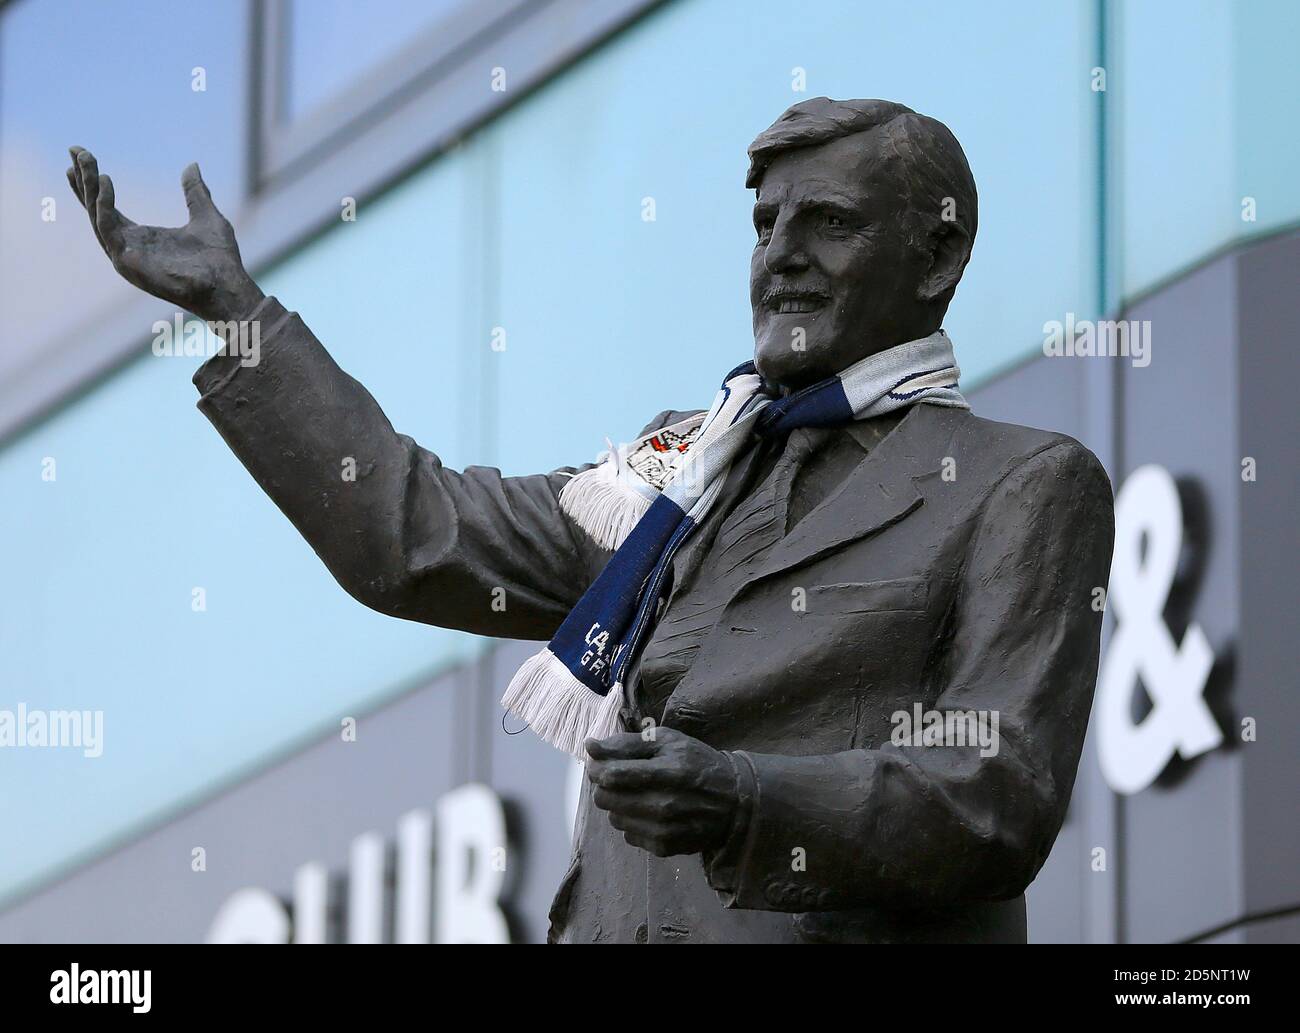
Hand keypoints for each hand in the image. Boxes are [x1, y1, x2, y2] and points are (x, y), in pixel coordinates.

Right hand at [66, 147, 262, 321]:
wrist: (228, 285)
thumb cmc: (220, 258)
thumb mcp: (205, 215)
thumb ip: (194, 191)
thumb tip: (192, 165)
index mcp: (143, 237)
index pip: (107, 208)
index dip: (93, 184)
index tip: (82, 157)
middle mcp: (130, 246)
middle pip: (96, 209)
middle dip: (84, 180)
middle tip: (75, 149)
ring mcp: (126, 256)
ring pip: (97, 216)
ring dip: (89, 187)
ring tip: (87, 159)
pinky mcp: (127, 262)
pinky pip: (108, 229)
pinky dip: (104, 205)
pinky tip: (105, 181)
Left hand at [585, 727, 738, 856]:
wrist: (734, 803)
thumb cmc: (698, 763)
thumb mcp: (668, 742)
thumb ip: (626, 743)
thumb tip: (590, 746)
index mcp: (667, 771)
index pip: (612, 775)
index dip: (597, 768)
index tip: (600, 764)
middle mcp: (664, 804)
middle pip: (605, 798)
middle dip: (604, 786)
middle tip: (618, 778)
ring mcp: (663, 830)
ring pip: (613, 817)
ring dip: (618, 804)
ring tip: (639, 794)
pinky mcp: (663, 848)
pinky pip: (627, 834)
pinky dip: (632, 821)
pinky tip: (650, 812)